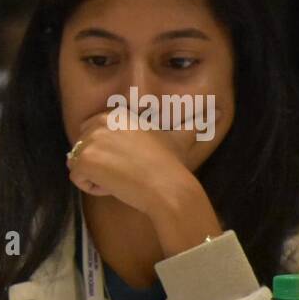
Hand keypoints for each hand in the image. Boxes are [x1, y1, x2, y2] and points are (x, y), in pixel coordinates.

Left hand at [66, 109, 197, 214]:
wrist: (167, 187)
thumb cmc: (172, 166)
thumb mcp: (179, 138)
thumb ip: (192, 124)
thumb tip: (221, 111)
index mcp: (118, 115)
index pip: (92, 134)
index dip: (108, 154)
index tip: (130, 162)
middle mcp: (102, 122)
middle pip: (83, 149)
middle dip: (99, 165)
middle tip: (126, 172)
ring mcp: (90, 140)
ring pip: (79, 165)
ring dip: (97, 177)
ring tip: (122, 178)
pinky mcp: (84, 159)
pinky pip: (77, 179)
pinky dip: (93, 188)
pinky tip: (115, 185)